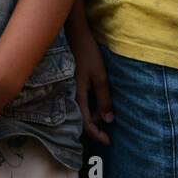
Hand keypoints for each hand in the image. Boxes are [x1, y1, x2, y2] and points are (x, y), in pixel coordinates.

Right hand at [69, 28, 112, 144]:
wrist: (74, 35)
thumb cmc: (88, 54)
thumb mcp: (100, 76)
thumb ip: (104, 99)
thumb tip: (108, 120)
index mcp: (77, 97)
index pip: (86, 124)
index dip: (97, 135)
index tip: (108, 141)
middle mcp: (70, 96)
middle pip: (81, 120)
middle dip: (95, 128)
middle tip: (109, 131)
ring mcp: (69, 90)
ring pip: (80, 112)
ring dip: (93, 117)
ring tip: (106, 115)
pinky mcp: (71, 85)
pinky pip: (80, 103)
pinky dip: (89, 108)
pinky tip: (98, 105)